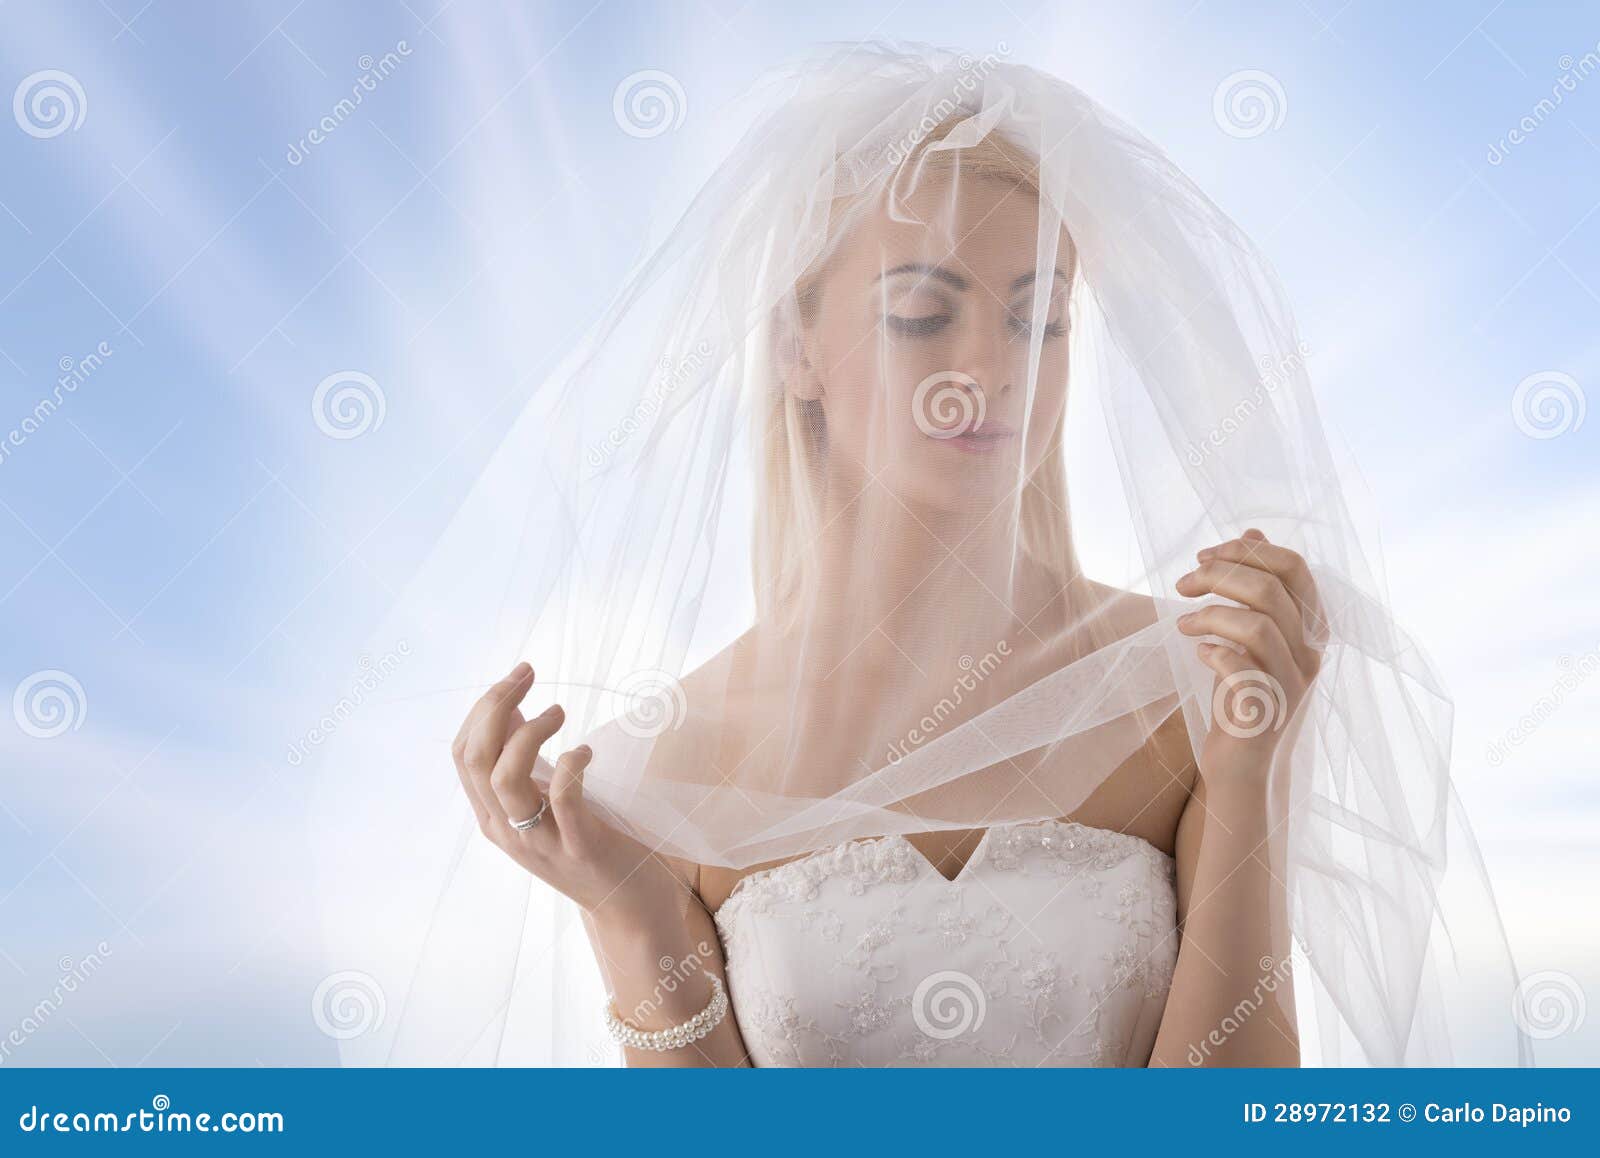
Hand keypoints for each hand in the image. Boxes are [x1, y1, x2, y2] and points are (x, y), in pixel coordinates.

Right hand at [451, 662, 684, 928]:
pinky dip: (570, 765)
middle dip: (495, 704)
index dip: (483, 708)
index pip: (463, 754)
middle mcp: (507, 830)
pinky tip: (585, 752)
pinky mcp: (580, 847)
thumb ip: (524, 762)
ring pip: (504, 778)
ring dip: (528, 733)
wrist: (629, 906)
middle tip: (527, 675)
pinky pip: (563, 799)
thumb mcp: (545, 801)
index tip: (516, 678)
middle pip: (475, 759)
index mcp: (492, 816)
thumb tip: (510, 707)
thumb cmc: (590, 842)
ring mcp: (540, 841)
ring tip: (559, 713)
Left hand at [1175, 529, 1323, 785]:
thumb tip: (1253, 534)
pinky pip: (1242, 667)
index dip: (1247, 551)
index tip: (1205, 556)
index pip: (1294, 567)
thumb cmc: (1242, 694)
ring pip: (1257, 624)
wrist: (1240, 764)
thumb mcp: (1248, 635)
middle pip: (1272, 589)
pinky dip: (1213, 651)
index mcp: (1310, 628)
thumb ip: (1257, 589)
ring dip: (1210, 614)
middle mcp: (1309, 653)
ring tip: (1183, 624)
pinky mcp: (1266, 712)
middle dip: (1219, 575)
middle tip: (1183, 585)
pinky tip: (1199, 653)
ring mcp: (1291, 684)